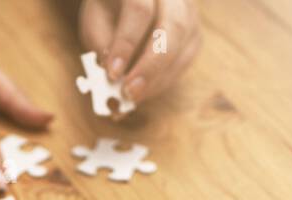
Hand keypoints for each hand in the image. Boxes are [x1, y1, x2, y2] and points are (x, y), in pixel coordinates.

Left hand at [78, 0, 201, 103]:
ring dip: (157, 80)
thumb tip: (112, 82)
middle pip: (173, 27)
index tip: (112, 72)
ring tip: (132, 98)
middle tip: (130, 92)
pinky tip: (144, 92)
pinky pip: (184, 62)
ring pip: (183, 47)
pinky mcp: (194, 34)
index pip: (140, 10)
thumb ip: (103, 46)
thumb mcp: (96, 20)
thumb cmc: (110, 9)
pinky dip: (163, 81)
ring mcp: (189, 12)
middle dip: (151, 66)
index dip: (126, 43)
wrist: (131, 1)